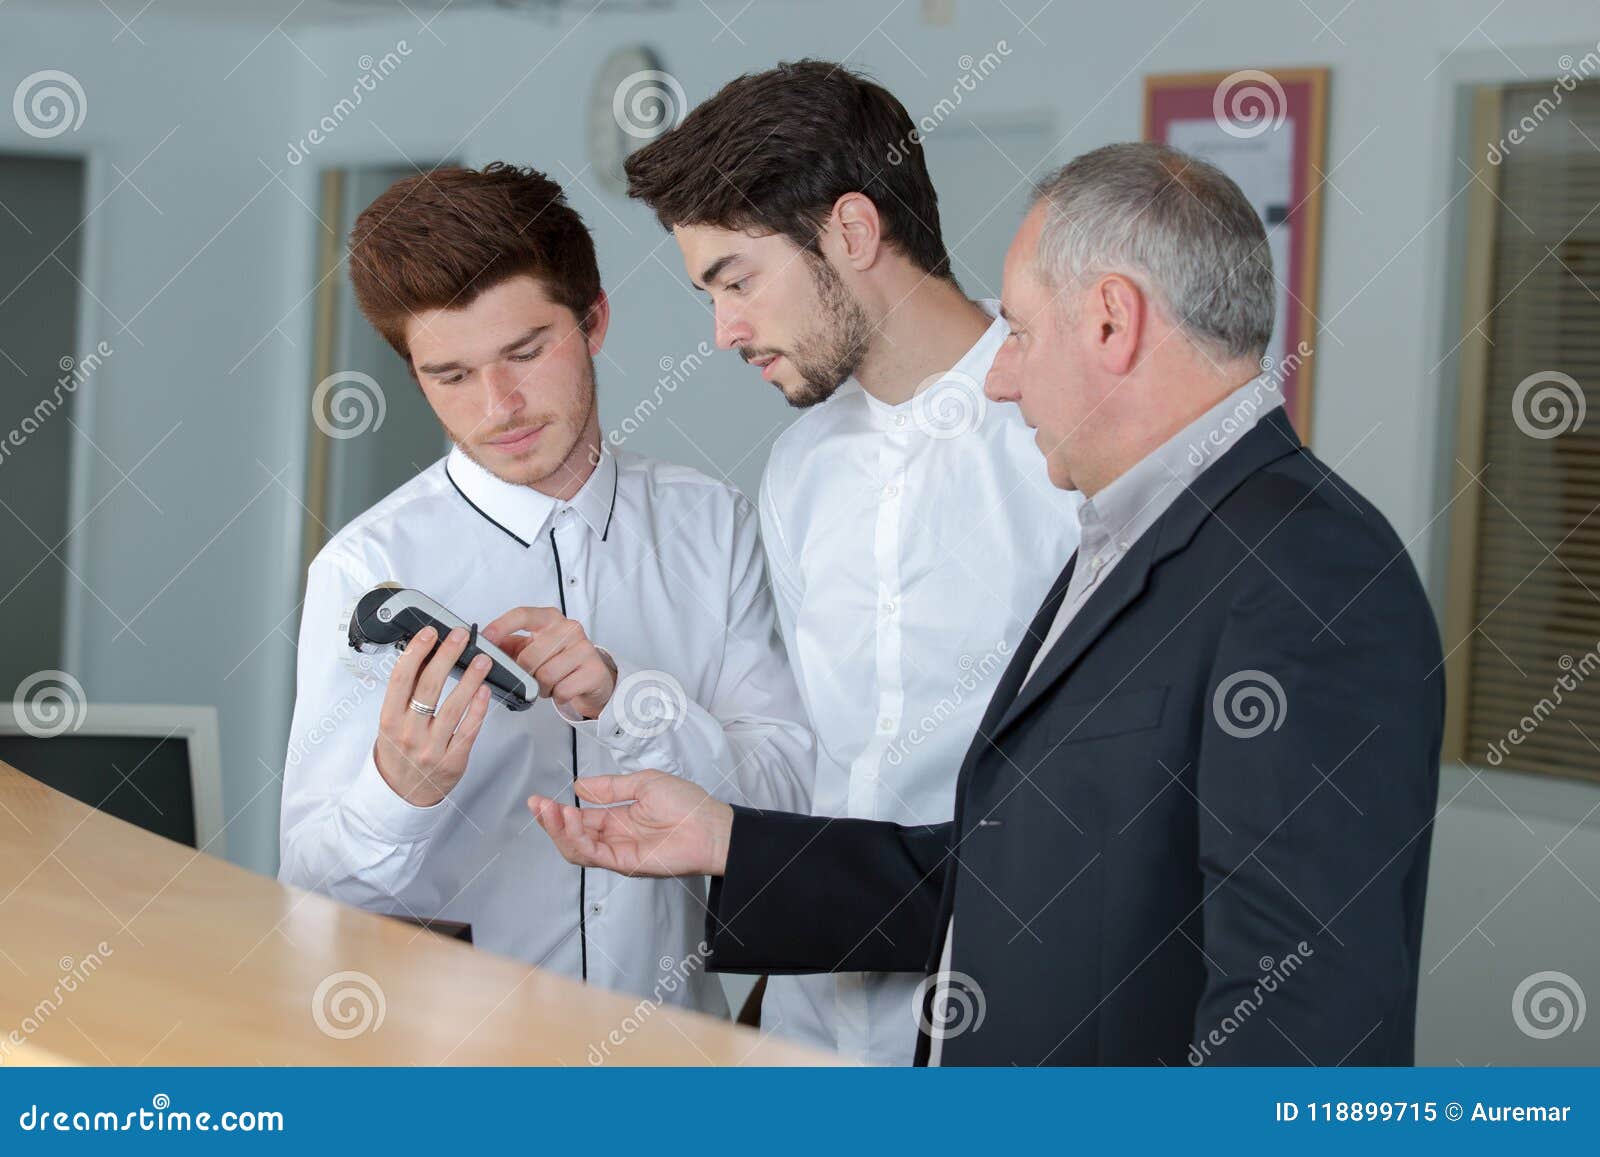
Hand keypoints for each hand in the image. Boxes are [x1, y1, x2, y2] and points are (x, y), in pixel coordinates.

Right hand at [373, 626, 493, 806]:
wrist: (401, 794)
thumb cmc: (399, 753)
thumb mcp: (391, 723)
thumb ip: (406, 694)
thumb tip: (425, 656)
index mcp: (390, 720)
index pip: (401, 678)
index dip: (416, 651)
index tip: (430, 633)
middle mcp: (408, 733)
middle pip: (429, 687)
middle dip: (446, 655)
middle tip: (461, 637)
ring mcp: (431, 748)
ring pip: (453, 707)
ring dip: (470, 678)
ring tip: (483, 659)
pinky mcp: (453, 760)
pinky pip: (468, 730)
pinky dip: (478, 708)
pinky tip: (485, 690)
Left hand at [482, 606, 616, 719]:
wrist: (593, 677)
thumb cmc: (559, 660)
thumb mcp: (533, 647)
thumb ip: (508, 645)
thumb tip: (484, 647)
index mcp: (550, 619)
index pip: (522, 615)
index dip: (501, 626)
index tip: (486, 638)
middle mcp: (568, 628)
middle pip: (529, 656)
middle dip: (526, 674)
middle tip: (534, 676)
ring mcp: (583, 648)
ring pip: (545, 675)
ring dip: (542, 688)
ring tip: (550, 683)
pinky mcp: (593, 670)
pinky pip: (562, 690)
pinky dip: (558, 696)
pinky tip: (563, 688)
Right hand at [528, 771, 732, 876]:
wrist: (710, 826)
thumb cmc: (686, 803)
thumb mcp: (643, 784)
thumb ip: (610, 787)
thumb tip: (579, 786)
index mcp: (618, 818)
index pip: (580, 819)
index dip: (558, 811)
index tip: (540, 799)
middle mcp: (614, 837)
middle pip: (572, 836)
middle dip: (550, 821)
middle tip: (537, 805)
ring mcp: (618, 852)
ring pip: (577, 848)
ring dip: (559, 830)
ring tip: (550, 811)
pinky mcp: (625, 863)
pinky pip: (594, 855)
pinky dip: (577, 839)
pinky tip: (569, 821)